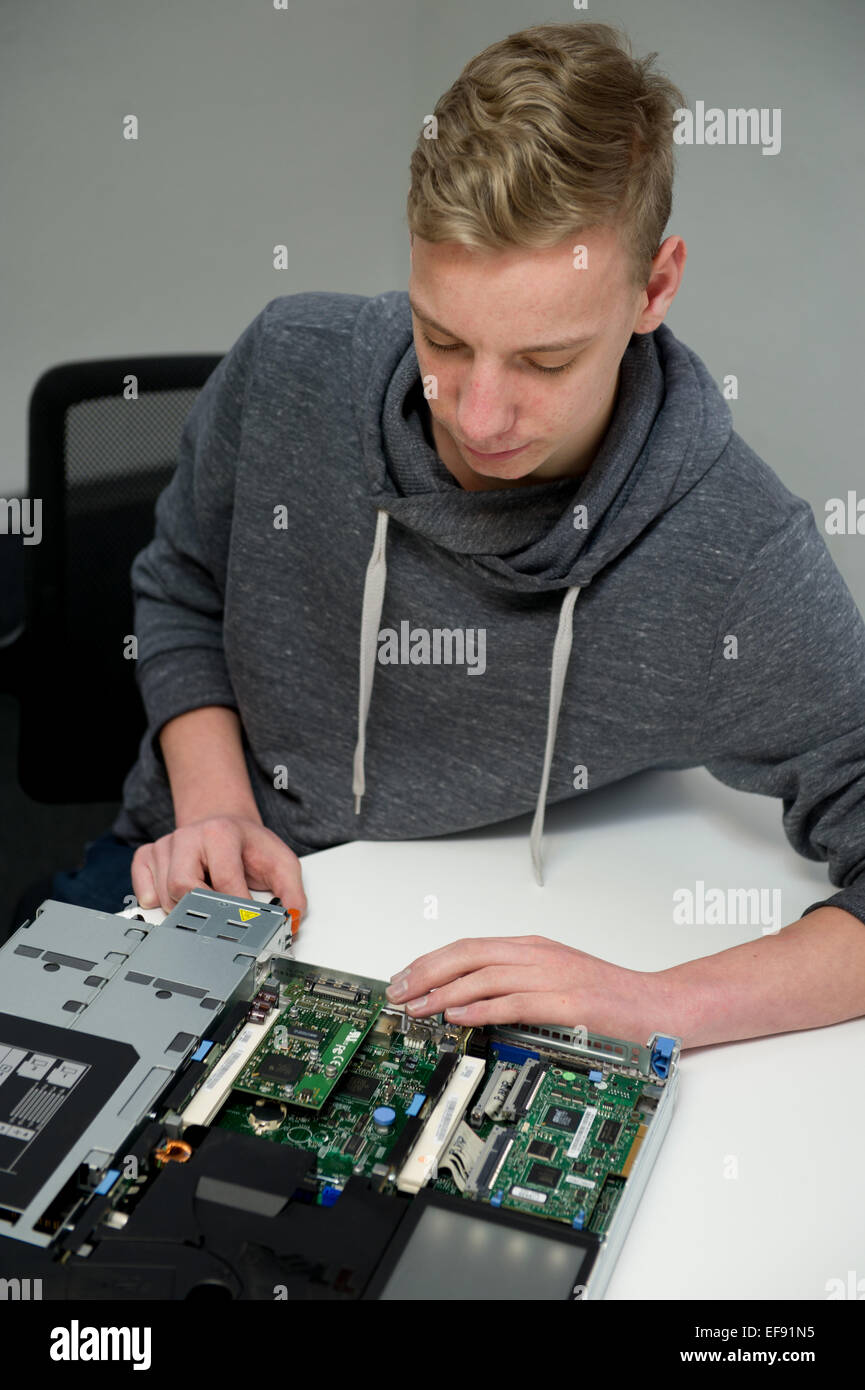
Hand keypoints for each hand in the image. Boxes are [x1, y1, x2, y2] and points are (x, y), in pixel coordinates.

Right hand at [130, 814, 306, 924]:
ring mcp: (165, 845)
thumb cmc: (249, 846)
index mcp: (221, 833)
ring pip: (163, 895)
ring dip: (185, 909)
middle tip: (220, 917)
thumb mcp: (280, 862)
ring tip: (205, 901)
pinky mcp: (148, 855)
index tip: (247, 925)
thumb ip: (292, 892)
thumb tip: (291, 921)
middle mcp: (189, 836)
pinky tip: (175, 900)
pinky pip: (142, 887)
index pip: (223, 881)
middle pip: (183, 889)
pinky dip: (155, 900)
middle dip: (204, 910)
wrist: (224, 825)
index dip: (237, 909)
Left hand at [385, 934, 669, 1039]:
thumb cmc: (611, 998)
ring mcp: (554, 976)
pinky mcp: (568, 1002)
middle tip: (398, 992)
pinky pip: (514, 1001)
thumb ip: (515, 985)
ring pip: (485, 976)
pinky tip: (458, 1015)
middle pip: (468, 954)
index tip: (404, 978)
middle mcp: (539, 955)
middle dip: (426, 972)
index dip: (430, 961)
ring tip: (418, 1007)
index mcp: (533, 948)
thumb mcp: (556, 980)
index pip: (469, 947)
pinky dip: (481, 1007)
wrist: (661, 1005)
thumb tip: (465, 1001)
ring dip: (444, 992)